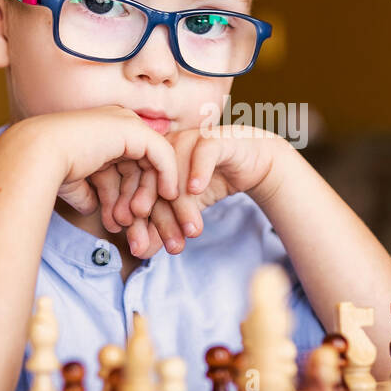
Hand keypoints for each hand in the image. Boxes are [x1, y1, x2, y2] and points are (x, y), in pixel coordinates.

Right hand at [21, 106, 180, 216]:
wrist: (39, 156)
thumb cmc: (49, 169)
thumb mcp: (74, 183)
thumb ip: (87, 192)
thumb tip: (92, 207)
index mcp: (99, 133)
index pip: (122, 165)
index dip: (120, 195)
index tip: (117, 221)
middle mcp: (114, 124)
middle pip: (137, 166)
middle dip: (133, 198)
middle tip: (127, 223)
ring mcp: (124, 123)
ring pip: (150, 163)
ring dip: (145, 195)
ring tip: (133, 220)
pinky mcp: (134, 129)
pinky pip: (162, 154)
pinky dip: (167, 176)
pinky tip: (166, 197)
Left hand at [119, 127, 289, 257]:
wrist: (251, 164)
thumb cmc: (213, 183)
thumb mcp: (186, 209)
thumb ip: (165, 226)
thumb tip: (140, 252)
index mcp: (151, 161)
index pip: (139, 194)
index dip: (139, 223)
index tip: (141, 249)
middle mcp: (165, 147)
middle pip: (155, 184)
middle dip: (162, 219)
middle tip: (172, 246)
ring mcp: (188, 138)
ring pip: (178, 171)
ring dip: (183, 204)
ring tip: (191, 230)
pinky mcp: (213, 137)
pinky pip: (203, 152)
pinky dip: (199, 171)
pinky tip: (197, 190)